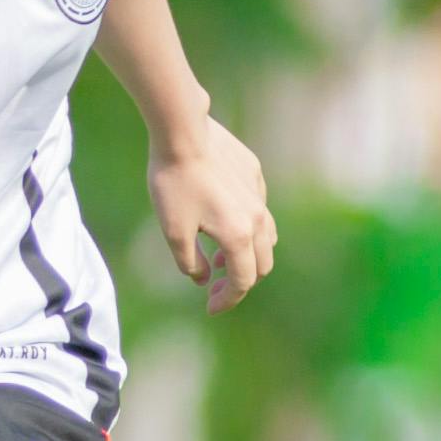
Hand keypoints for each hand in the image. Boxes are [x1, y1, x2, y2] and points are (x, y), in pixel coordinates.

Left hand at [151, 120, 277, 312]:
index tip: (210, 308)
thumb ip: (189, 262)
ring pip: (267, 237)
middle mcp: (258, 217)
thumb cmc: (173, 183)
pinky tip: (220, 219)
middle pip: (262, 264)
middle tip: (213, 286)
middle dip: (239, 281)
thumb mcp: (173, 231)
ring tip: (217, 256)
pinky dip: (246, 227)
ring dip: (247, 255)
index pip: (243, 281)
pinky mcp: (254, 174)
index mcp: (239, 236)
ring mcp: (258, 194)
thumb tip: (203, 278)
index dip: (227, 300)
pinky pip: (259, 209)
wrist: (182, 133)